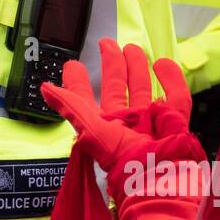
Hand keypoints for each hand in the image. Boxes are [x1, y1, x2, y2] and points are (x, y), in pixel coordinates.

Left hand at [40, 38, 191, 176]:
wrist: (159, 175)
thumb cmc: (122, 156)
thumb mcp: (91, 128)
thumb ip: (70, 105)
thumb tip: (44, 88)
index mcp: (102, 126)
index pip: (85, 99)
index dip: (77, 83)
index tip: (72, 65)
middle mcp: (125, 123)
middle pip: (117, 89)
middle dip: (112, 67)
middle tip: (107, 44)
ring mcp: (150, 121)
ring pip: (143, 89)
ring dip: (137, 69)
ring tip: (133, 48)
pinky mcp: (174, 122)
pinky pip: (175, 98)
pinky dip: (172, 80)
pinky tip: (163, 64)